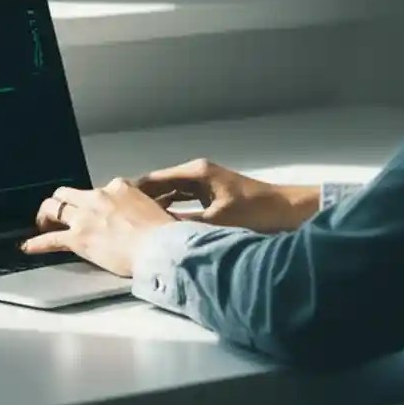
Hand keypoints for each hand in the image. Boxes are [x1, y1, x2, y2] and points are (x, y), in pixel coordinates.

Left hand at [22, 177, 175, 277]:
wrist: (160, 248)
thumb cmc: (165, 233)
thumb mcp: (155, 208)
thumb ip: (140, 207)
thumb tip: (143, 217)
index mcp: (119, 188)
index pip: (100, 189)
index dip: (95, 201)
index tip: (96, 210)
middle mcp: (98, 197)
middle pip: (69, 193)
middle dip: (62, 201)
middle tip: (59, 212)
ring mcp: (85, 217)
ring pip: (55, 208)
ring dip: (46, 215)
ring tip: (41, 223)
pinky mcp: (78, 238)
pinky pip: (51, 239)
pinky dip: (37, 243)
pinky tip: (27, 247)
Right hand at [133, 159, 317, 233]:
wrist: (289, 211)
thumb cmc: (256, 212)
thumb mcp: (217, 222)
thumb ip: (185, 225)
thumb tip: (156, 231)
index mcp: (196, 173)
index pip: (154, 180)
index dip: (133, 192)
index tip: (114, 204)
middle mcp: (197, 173)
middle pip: (160, 185)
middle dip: (141, 199)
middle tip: (120, 215)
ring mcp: (205, 182)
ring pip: (171, 193)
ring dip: (156, 205)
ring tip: (134, 221)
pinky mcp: (212, 193)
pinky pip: (183, 199)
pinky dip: (171, 209)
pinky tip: (160, 223)